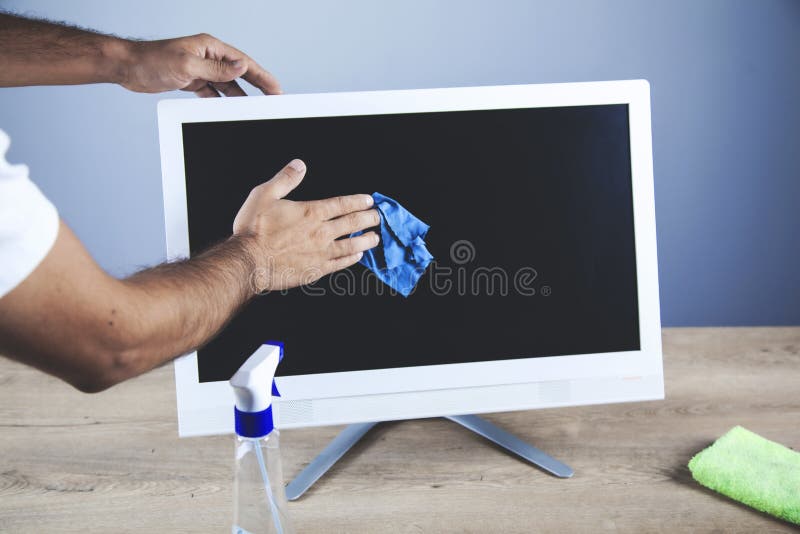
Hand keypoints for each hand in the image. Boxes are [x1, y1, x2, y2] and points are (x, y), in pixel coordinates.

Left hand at [119, 33, 280, 96]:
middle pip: (240, 74)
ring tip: (253, 110)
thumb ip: (217, 68)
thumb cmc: (153, 60)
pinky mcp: (192, 80)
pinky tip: (227, 111)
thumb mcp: (188, 65)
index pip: (244, 62)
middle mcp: (208, 56)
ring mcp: (201, 69)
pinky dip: (220, 102)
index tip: (276, 88)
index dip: (262, 76)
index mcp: (210, 47)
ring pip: (227, 86)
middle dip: (258, 86)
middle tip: (274, 98)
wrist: (129, 67)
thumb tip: (242, 67)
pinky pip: (213, 93)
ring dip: (239, 97)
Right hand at [233, 159, 379, 290]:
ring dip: (366, 240)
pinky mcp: (316, 269)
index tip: (369, 201)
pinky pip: (340, 263)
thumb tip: (299, 165)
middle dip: (368, 219)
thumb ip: (285, 179)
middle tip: (378, 217)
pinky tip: (357, 256)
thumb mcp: (264, 195)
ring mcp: (320, 252)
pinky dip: (351, 259)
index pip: (342, 204)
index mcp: (310, 212)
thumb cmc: (253, 230)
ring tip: (375, 238)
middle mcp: (320, 232)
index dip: (358, 201)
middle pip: (352, 223)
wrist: (248, 262)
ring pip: (351, 244)